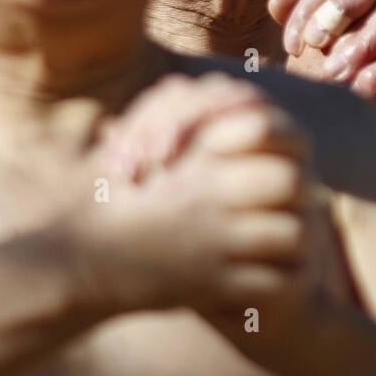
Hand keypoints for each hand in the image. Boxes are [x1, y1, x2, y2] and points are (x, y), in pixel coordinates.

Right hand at [76, 73, 322, 334]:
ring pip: (293, 233)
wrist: (76, 264)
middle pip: (292, 181)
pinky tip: (268, 273)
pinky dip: (280, 281)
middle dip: (299, 189)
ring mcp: (213, 245)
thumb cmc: (106, 200)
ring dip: (295, 234)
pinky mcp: (212, 288)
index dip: (281, 141)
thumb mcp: (131, 146)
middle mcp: (209, 198)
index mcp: (193, 158)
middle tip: (291, 200)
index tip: (275, 156)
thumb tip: (186, 87)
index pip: (267, 131)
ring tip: (286, 237)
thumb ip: (167, 114)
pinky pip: (275, 283)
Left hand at [269, 0, 375, 141]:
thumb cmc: (346, 71)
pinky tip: (372, 89)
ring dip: (373, 43)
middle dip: (346, 18)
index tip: (295, 45)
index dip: (314, 8)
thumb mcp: (319, 48)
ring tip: (345, 77)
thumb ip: (303, 22)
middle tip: (319, 58)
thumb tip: (274, 3)